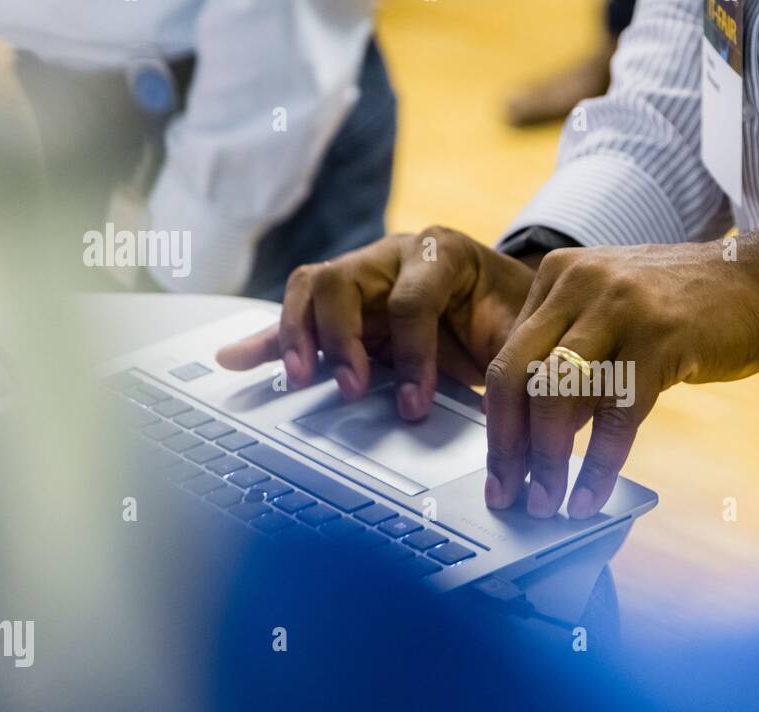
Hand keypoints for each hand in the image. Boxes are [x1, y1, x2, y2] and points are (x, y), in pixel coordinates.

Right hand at [216, 227, 533, 418]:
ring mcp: (362, 279)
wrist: (509, 305)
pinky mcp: (343, 309)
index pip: (409, 299)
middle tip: (349, 387)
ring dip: (296, 336)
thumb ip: (513, 363)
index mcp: (443, 255)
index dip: (412, 354)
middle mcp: (394, 257)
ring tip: (298, 378)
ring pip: (309, 290)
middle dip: (339, 339)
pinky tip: (234, 359)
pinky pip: (296, 316)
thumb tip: (512, 410)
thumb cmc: (515, 318)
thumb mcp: (524, 336)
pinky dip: (266, 340)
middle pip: (340, 282)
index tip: (415, 405)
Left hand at [484, 212, 758, 518]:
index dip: (497, 422)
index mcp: (558, 276)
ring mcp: (619, 307)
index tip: (499, 469)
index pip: (505, 356)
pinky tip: (593, 493)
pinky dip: (599, 464)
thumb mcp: (614, 310)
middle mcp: (578, 283)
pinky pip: (616, 414)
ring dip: (547, 460)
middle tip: (508, 494)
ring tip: (550, 502)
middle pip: (516, 374)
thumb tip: (535, 434)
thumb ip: (572, 354)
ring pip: (556, 394)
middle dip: (507, 446)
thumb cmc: (692, 307)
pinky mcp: (661, 337)